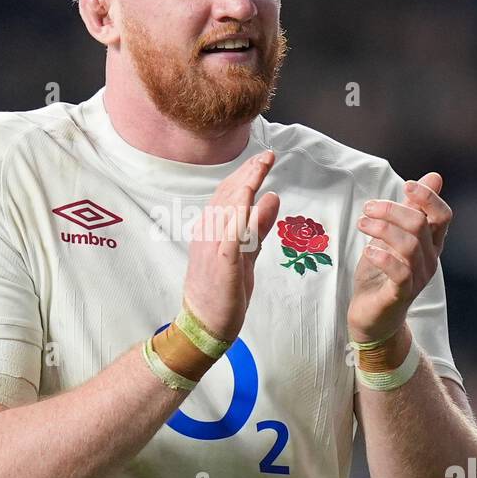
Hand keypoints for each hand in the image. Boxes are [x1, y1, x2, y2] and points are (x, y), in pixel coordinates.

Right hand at [182, 150, 279, 340]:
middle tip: (267, 155)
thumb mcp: (246, 252)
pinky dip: (240, 214)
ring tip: (261, 167)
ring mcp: (212, 246)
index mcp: (212, 229)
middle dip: (248, 173)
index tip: (263, 159)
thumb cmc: (223, 288)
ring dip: (245, 185)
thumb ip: (258, 226)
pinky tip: (251, 198)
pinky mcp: (221, 263)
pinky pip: (230, 234)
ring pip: (228, 209)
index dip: (246, 174)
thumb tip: (273, 196)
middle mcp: (208, 233)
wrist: (204, 322)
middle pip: (228, 195)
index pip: (229, 194)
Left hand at [347, 172, 451, 343]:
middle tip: (368, 208)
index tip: (406, 184)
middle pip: (420, 224)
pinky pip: (399, 272)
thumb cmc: (382, 275)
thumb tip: (434, 176)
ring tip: (362, 224)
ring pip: (409, 245)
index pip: (443, 215)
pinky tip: (368, 250)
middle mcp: (430, 260)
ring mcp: (417, 278)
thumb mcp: (393, 236)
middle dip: (392, 210)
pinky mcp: (400, 294)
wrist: (373, 318)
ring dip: (382, 229)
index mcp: (431, 244)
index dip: (428, 197)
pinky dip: (383, 256)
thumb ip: (411, 208)